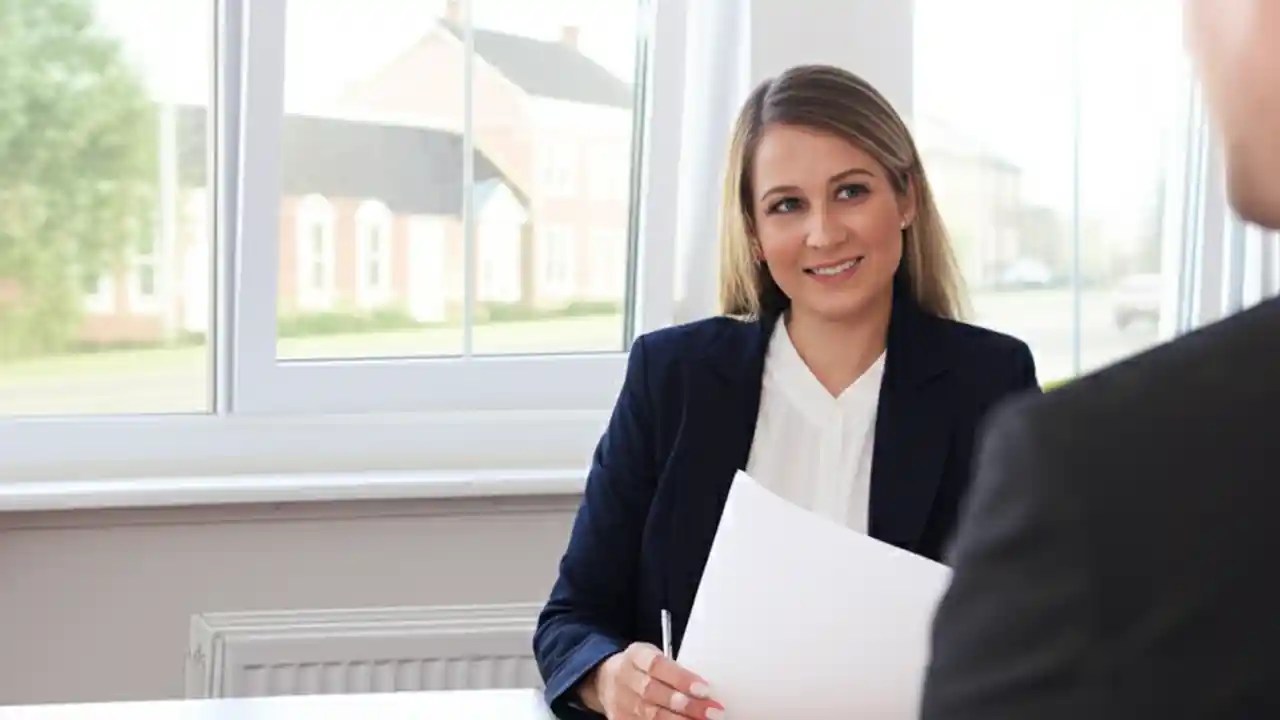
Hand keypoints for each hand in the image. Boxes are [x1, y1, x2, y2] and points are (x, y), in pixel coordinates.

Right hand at [580, 642, 724, 718]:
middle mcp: (624, 678)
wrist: (606, 681)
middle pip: (653, 692)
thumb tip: (707, 688)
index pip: (657, 664)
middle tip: (711, 711)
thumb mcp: (654, 657)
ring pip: (650, 714)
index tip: (704, 689)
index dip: (680, 678)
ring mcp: (619, 702)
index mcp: (635, 655)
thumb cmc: (641, 668)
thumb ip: (675, 669)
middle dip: (685, 704)